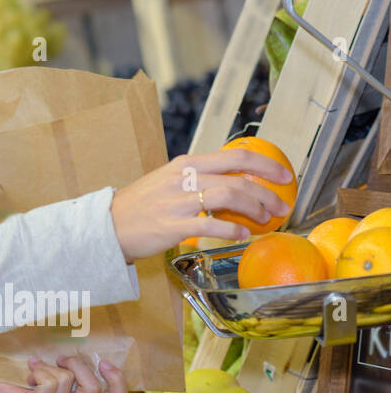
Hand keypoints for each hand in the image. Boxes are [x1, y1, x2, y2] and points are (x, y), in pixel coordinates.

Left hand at [0, 355, 128, 392]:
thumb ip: (77, 363)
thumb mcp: (57, 363)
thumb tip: (97, 349)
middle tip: (59, 358)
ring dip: (49, 365)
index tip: (104, 361)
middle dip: (76, 363)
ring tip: (35, 367)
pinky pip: (49, 383)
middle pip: (93, 387)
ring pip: (67, 380)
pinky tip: (28, 371)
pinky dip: (38, 369)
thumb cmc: (25, 368)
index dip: (118, 381)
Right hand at [110, 149, 291, 261]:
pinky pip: (210, 225)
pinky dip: (232, 231)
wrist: (107, 225)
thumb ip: (198, 179)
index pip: (235, 156)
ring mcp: (176, 201)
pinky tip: (242, 236)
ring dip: (254, 209)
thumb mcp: (168, 180)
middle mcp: (182, 178)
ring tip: (265, 219)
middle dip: (267, 192)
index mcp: (185, 164)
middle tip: (281, 206)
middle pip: (237, 178)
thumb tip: (236, 183)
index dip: (266, 164)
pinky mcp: (171, 226)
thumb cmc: (140, 205)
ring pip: (228, 197)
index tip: (285, 176)